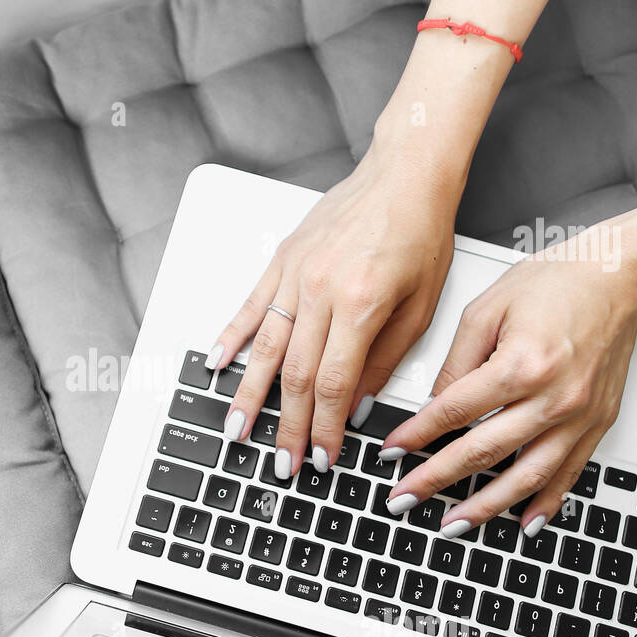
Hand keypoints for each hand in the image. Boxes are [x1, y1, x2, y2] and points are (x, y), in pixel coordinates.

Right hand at [208, 138, 461, 479]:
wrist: (404, 173)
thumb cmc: (419, 231)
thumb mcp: (420, 306)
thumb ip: (384, 359)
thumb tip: (356, 406)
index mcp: (360, 305)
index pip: (333, 384)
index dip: (324, 428)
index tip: (322, 457)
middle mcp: (320, 290)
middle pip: (295, 376)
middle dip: (287, 426)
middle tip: (282, 462)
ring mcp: (295, 275)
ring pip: (265, 348)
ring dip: (249, 396)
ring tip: (238, 430)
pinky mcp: (282, 261)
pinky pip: (250, 307)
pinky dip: (230, 338)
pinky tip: (216, 366)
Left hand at [380, 244, 636, 537]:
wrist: (620, 276)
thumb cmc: (557, 281)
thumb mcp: (486, 309)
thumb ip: (456, 362)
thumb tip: (432, 406)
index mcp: (520, 365)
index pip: (452, 413)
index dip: (415, 436)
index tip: (391, 453)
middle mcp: (554, 396)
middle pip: (482, 452)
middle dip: (436, 481)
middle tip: (402, 499)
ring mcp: (580, 414)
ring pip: (526, 476)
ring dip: (486, 506)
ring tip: (454, 524)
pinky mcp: (598, 422)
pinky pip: (569, 472)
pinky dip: (545, 502)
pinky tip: (524, 521)